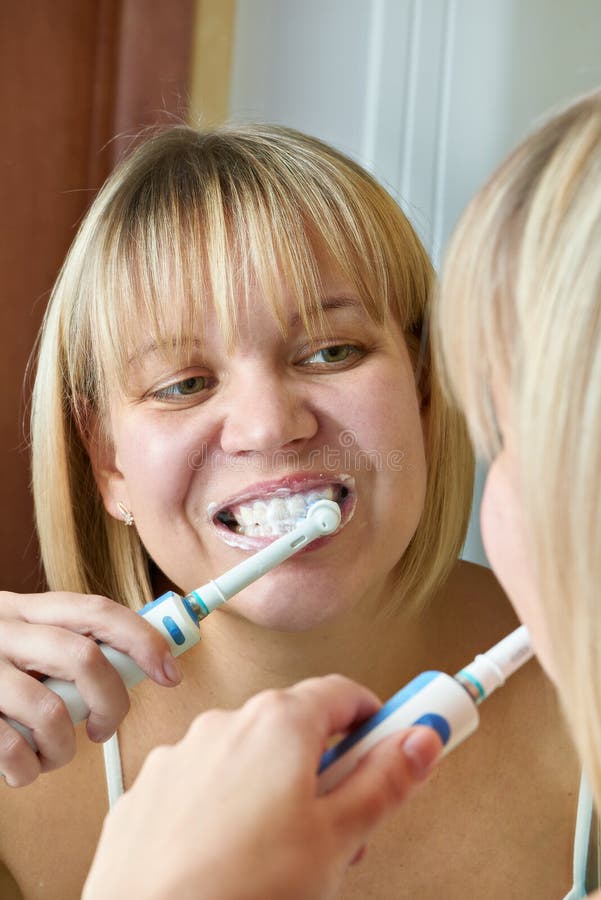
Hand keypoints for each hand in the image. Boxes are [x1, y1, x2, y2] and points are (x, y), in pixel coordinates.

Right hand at [0, 590, 180, 786]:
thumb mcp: (21, 635)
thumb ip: (66, 642)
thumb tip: (141, 663)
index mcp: (26, 608)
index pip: (97, 611)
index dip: (142, 639)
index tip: (171, 671)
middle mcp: (3, 631)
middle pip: (84, 657)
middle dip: (113, 700)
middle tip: (106, 725)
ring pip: (51, 712)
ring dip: (66, 746)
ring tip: (56, 752)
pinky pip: (11, 750)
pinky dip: (29, 769)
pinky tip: (23, 766)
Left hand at [83, 674, 441, 899]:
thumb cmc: (240, 891)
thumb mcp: (336, 839)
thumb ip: (384, 782)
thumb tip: (419, 742)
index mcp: (278, 724)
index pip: (344, 694)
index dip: (376, 719)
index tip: (395, 740)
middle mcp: (225, 723)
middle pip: (295, 728)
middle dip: (325, 769)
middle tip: (344, 821)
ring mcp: (182, 755)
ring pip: (247, 758)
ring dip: (274, 789)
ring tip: (285, 854)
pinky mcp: (150, 790)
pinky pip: (203, 783)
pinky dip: (225, 805)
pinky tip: (232, 856)